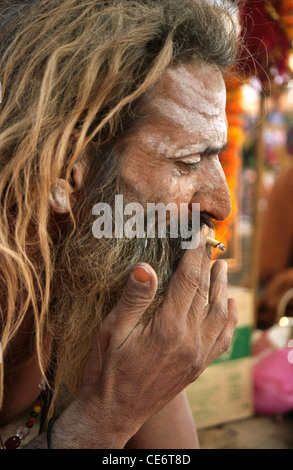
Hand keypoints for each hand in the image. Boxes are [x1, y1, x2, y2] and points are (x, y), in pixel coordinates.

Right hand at [72, 225, 237, 446]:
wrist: (115, 413)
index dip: (194, 253)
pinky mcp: (198, 366)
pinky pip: (222, 339)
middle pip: (204, 292)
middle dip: (207, 263)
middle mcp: (190, 340)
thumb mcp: (112, 331)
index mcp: (168, 327)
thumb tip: (146, 267)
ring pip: (218, 313)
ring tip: (222, 267)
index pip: (188, 279)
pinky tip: (228, 306)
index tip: (198, 233)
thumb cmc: (107, 370)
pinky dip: (229, 319)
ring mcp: (197, 355)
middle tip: (210, 242)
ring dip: (222, 287)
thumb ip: (133, 299)